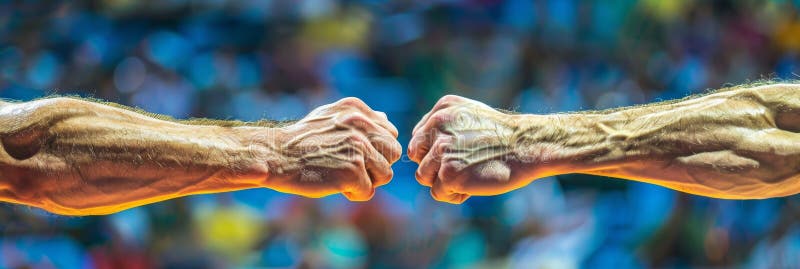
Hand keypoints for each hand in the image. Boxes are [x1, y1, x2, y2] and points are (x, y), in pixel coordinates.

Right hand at [262, 97, 400, 200]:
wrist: (274, 156)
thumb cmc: (300, 141)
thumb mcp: (329, 116)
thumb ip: (359, 118)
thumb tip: (386, 118)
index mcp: (357, 109)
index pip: (390, 133)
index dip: (375, 149)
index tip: (351, 153)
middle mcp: (360, 124)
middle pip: (394, 153)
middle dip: (376, 165)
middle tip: (349, 167)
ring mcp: (358, 147)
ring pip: (386, 174)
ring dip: (366, 181)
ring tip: (341, 175)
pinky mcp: (352, 170)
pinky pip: (368, 191)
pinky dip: (353, 193)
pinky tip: (333, 184)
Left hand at [408, 95, 537, 203]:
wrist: (527, 146)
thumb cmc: (501, 136)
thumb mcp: (468, 114)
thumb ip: (441, 126)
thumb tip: (419, 148)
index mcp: (440, 110)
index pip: (419, 139)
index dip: (435, 153)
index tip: (460, 153)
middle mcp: (437, 126)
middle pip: (417, 157)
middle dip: (434, 167)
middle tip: (462, 167)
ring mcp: (442, 149)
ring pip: (423, 176)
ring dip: (443, 182)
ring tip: (467, 177)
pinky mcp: (449, 172)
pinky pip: (437, 192)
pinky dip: (454, 195)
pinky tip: (473, 185)